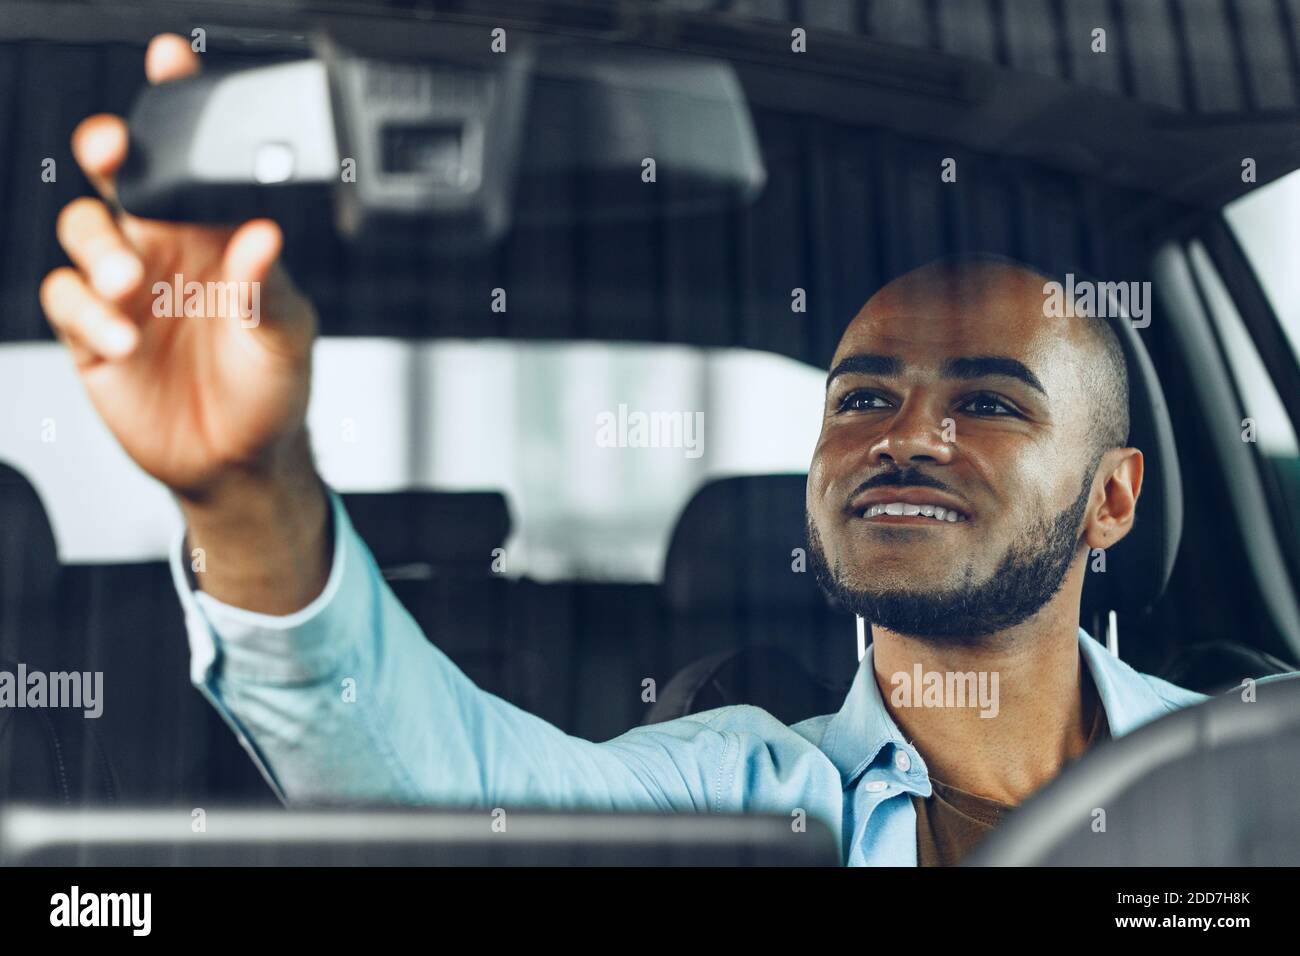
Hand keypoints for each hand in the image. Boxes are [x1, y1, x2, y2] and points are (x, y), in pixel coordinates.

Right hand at [40, 34, 317, 501]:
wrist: (240, 461)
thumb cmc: (272, 390)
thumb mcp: (286, 336)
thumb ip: (267, 287)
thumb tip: (263, 233)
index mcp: (217, 237)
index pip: (195, 163)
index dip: (178, 107)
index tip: (172, 60)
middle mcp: (167, 253)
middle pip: (120, 180)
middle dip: (109, 152)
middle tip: (114, 151)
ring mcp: (126, 290)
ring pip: (82, 232)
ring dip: (97, 247)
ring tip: (130, 285)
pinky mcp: (94, 334)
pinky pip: (66, 301)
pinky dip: (87, 312)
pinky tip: (124, 337)